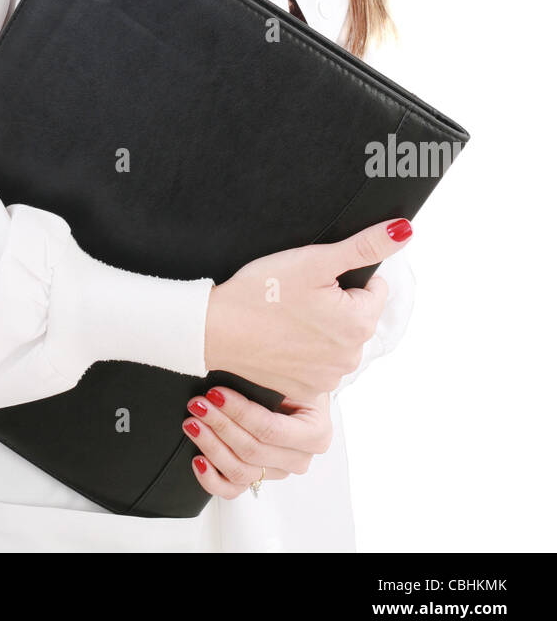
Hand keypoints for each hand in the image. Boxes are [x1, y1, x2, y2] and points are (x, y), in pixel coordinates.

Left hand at [182, 385, 332, 497]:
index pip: (270, 429)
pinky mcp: (258, 478)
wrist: (298, 393)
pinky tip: (198, 459)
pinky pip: (233, 489)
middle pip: (252, 450)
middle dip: (220, 425)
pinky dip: (212, 479)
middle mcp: (299, 458)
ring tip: (193, 423)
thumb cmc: (294, 381)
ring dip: (211, 446)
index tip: (215, 394)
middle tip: (198, 405)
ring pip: (240, 471)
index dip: (239, 412)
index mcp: (315, 433)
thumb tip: (240, 366)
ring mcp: (278, 471)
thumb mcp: (291, 374)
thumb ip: (273, 377)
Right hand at [204, 219, 413, 400]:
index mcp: (359, 324)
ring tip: (285, 317)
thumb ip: (363, 246)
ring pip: (336, 339)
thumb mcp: (315, 260)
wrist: (215, 330)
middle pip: (355, 315)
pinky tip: (279, 338)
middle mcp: (350, 358)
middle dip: (333, 303)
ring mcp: (327, 378)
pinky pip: (316, 362)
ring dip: (319, 327)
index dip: (343, 278)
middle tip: (296, 297)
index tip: (313, 281)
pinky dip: (302, 350)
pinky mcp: (304, 389)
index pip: (373, 289)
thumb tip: (404, 230)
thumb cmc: (261, 292)